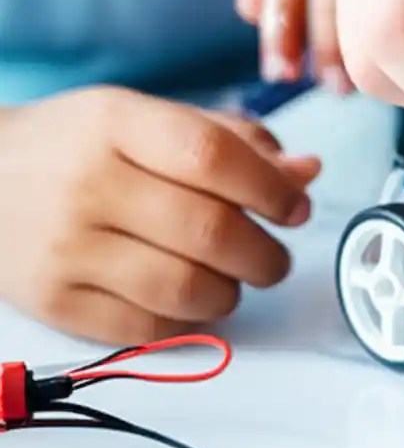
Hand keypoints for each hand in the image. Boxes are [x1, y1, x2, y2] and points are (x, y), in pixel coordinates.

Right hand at [0, 87, 320, 343]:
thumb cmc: (76, 147)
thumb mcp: (146, 118)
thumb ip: (232, 141)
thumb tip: (304, 173)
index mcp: (116, 124)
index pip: (215, 157)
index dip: (272, 189)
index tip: (295, 208)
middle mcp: (88, 184)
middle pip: (210, 232)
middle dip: (266, 256)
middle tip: (274, 258)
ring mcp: (66, 247)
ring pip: (186, 289)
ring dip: (232, 293)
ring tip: (232, 280)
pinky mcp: (54, 300)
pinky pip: (147, 330)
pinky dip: (187, 324)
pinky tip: (188, 301)